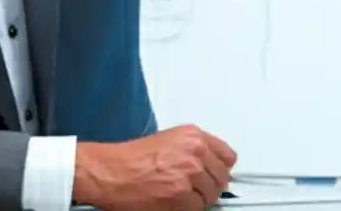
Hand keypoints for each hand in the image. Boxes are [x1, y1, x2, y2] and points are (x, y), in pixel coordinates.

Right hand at [72, 124, 237, 209]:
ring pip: (210, 196)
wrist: (111, 171)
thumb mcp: (169, 140)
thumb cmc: (132, 157)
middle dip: (209, 187)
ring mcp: (189, 175)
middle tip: (194, 190)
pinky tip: (172, 203)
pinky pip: (197, 209)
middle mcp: (195, 153)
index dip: (221, 169)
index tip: (215, 175)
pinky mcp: (181, 196)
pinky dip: (187, 209)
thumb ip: (194, 150)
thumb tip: (210, 165)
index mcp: (194, 136)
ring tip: (180, 196)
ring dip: (198, 200)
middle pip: (221, 179)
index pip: (228, 156)